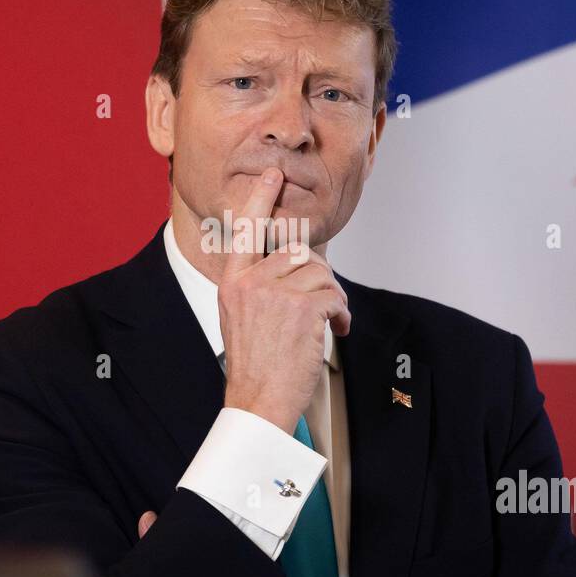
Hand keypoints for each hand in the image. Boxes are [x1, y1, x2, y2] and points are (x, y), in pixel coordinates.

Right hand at [218, 167, 350, 435]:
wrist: (257, 401)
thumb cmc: (254, 364)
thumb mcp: (239, 316)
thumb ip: (257, 284)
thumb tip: (293, 261)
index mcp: (233, 281)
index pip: (248, 230)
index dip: (261, 199)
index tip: (272, 175)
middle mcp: (251, 281)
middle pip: (299, 253)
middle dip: (319, 276)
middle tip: (322, 304)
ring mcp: (276, 293)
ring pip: (322, 273)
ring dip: (333, 298)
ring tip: (327, 322)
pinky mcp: (302, 308)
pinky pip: (335, 296)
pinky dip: (342, 315)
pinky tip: (335, 331)